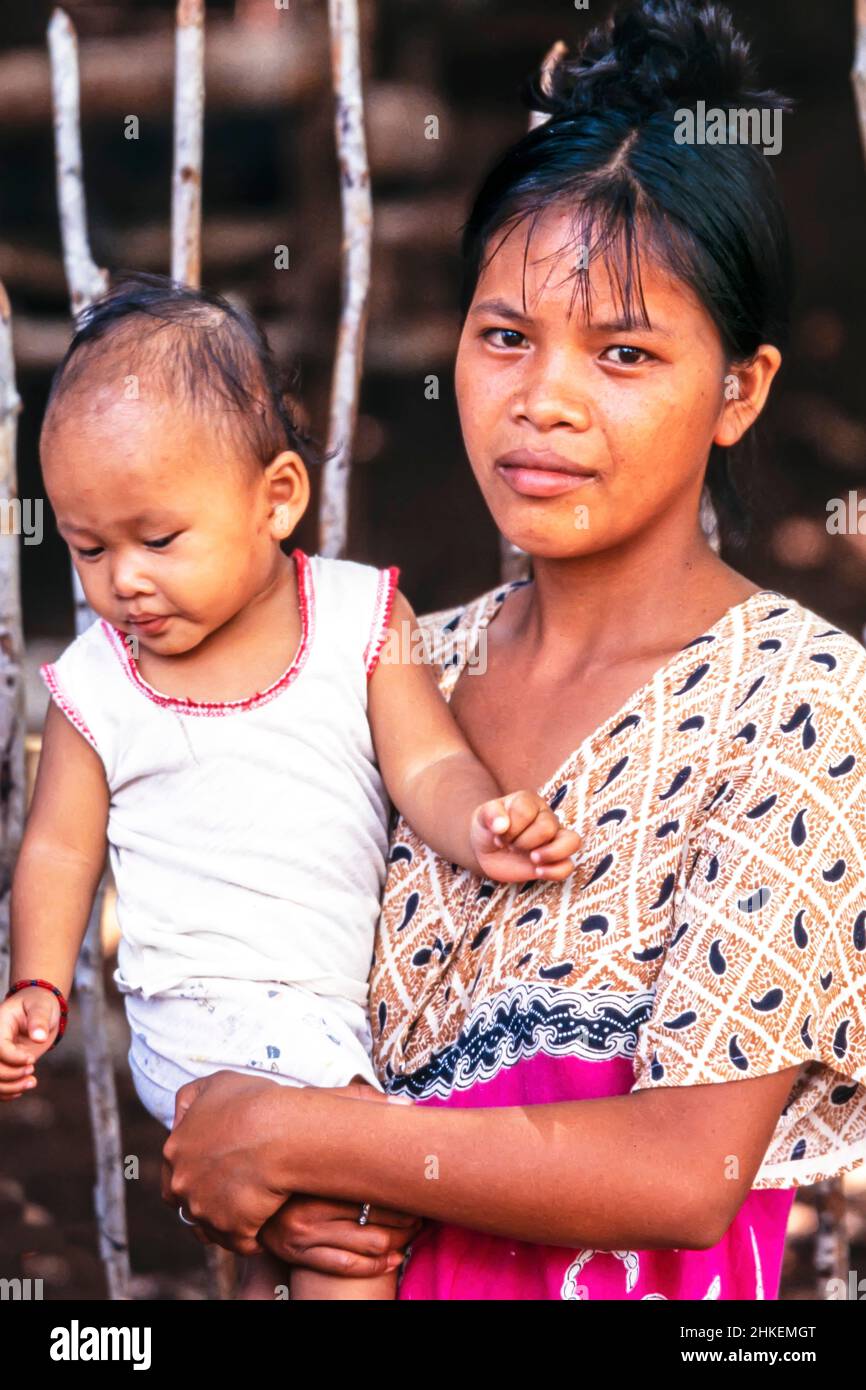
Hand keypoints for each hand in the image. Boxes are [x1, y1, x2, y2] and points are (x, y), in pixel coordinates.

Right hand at [0, 989, 59, 1100]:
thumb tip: (39, 1037)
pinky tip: (22, 1088)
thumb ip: (40, 1020)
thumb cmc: (39, 1004)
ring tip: (31, 1082)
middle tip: (31, 1070)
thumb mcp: (42, 1007)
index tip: (31, 1060)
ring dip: (9, 1087)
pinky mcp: (1, 1063)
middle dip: (11, 1075)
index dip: (14, 1058)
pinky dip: (6, 1092)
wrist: (37, 1009)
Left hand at [161, 1070, 295, 1254]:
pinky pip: (243, 1244)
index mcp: (174, 1150)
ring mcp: (205, 1211)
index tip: (220, 1171)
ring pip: (214, 1227)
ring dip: (229, 1222)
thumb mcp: (215, 1083)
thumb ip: (189, 1099)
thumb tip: (177, 1118)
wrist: (280, 1131)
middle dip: (208, 1202)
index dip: (197, 1175)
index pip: (174, 1175)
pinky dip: (254, 1239)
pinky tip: (267, 1223)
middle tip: (236, 1192)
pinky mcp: (232, 1230)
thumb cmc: (253, 1102)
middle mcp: (182, 1185)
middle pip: (189, 1205)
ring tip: (254, 1210)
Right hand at [259, 1080, 422, 1275]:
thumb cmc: (288, 1142)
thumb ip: (356, 1103)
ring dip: (397, 1241)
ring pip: (367, 1245)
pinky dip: (375, 1266)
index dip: (402, 1191)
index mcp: (316, 1175)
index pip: (373, 1188)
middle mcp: (307, 1209)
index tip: (418, 1188)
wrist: (239, 1175)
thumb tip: (404, 1104)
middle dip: (405, 1218)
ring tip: (412, 1232)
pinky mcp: (296, 1255)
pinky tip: (392, 1258)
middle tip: (421, 1212)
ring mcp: (301, 1236)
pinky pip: (345, 1267)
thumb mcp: (314, 1116)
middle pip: (375, 1219)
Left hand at [470, 789, 581, 882]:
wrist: (487, 850)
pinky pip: (569, 866)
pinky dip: (555, 871)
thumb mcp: (481, 817)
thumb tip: (501, 825)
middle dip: (524, 841)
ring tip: (532, 858)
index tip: (497, 834)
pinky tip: (537, 871)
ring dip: (551, 853)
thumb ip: (489, 815)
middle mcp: (545, 817)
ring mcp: (553, 839)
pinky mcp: (554, 860)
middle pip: (548, 827)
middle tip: (510, 846)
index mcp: (528, 802)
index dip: (510, 826)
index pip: (526, 810)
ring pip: (572, 841)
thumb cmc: (488, 829)